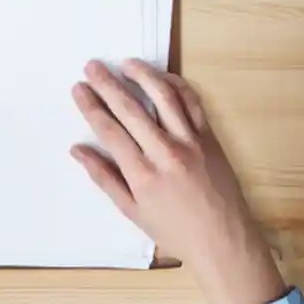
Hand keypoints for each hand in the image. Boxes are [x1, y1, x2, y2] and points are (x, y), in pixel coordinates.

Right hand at [72, 60, 285, 303]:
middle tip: (92, 66)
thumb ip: (104, 177)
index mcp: (142, 174)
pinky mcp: (210, 138)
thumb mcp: (131, 210)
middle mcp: (165, 153)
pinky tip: (162, 78)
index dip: (91, 106)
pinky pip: (193, 104)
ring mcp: (191, 142)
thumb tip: (78, 150)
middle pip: (130, 108)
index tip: (79, 88)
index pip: (109, 130)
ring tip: (126, 62)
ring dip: (143, 75)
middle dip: (108, 84)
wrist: (224, 241)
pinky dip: (177, 86)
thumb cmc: (175, 231)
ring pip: (164, 97)